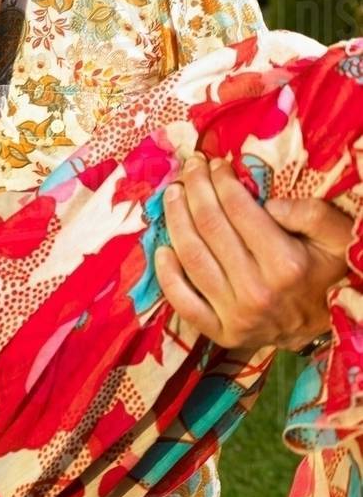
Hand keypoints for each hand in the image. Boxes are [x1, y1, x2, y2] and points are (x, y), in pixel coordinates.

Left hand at [154, 153, 350, 354]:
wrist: (323, 326)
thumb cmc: (326, 273)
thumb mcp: (336, 238)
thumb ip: (310, 214)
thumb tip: (268, 203)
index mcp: (285, 264)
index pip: (238, 209)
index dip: (222, 180)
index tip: (216, 164)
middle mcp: (256, 290)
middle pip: (210, 226)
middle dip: (195, 188)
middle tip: (190, 168)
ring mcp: (235, 314)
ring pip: (191, 256)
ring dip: (175, 218)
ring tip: (173, 194)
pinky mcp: (220, 332)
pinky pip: (183, 301)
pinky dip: (166, 275)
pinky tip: (160, 249)